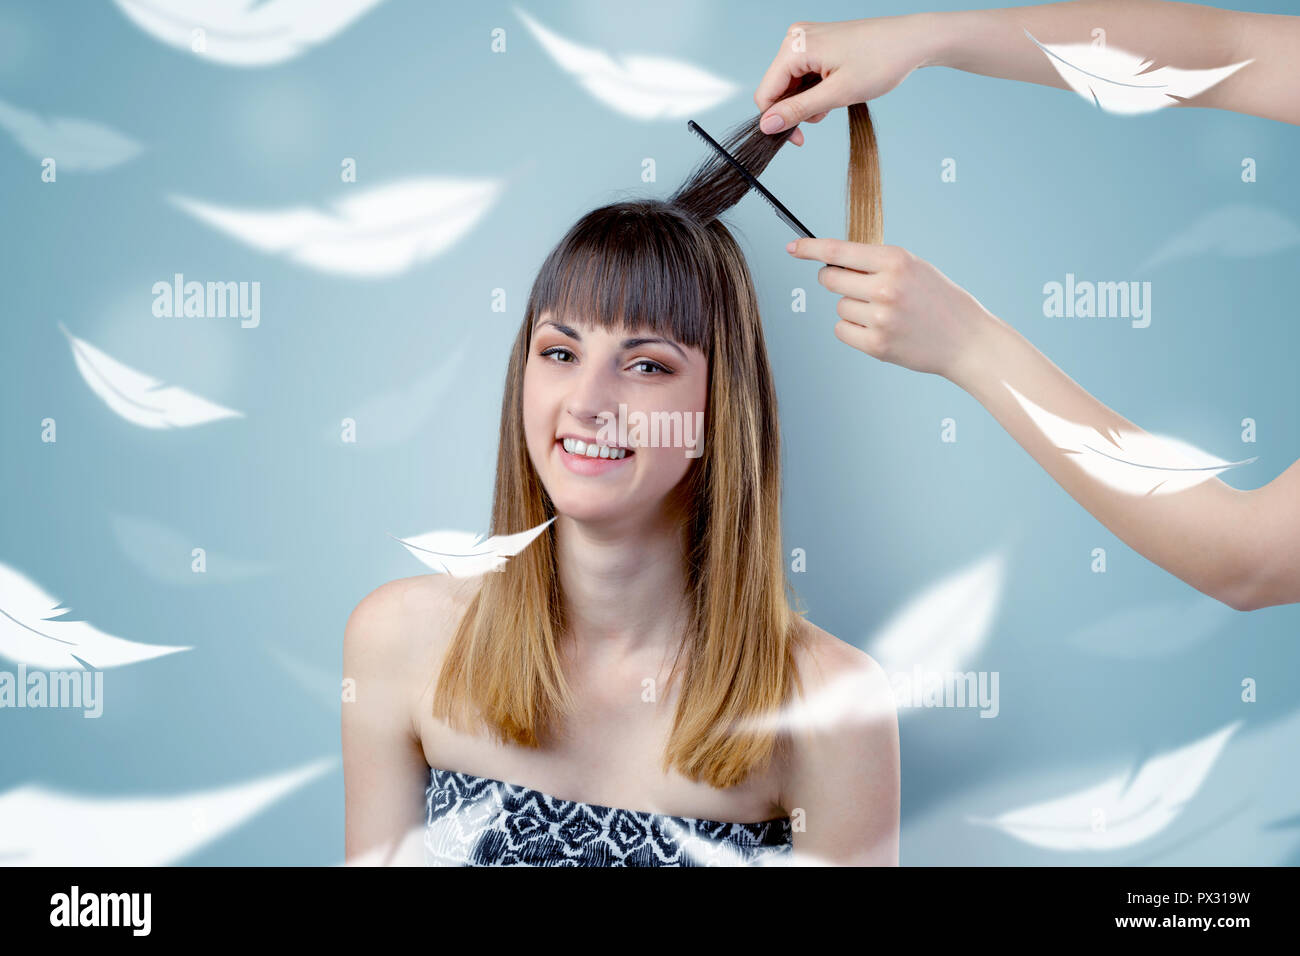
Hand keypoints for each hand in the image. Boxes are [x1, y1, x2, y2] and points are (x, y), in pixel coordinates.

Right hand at [755, 14, 941, 144]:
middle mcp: (796, 38)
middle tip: (826, 114)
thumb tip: (766, 125)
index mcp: (795, 47)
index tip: (800, 139)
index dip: (777, 121)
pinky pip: (804, 73)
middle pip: (777, 88)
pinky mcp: (818, 42)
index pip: (766, 93)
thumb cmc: (881, 61)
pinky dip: (816, 88)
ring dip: (809, 100)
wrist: (911, 41)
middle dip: (797, 109)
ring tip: (836, 98)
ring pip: (791, 83)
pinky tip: (837, 87)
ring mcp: (807, 38)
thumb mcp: (836, 94)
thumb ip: (797, 111)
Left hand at [786, 237, 1001, 382]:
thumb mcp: (913, 267)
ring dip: (852, 308)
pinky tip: (878, 328)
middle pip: (830, 280)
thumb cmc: (939, 300)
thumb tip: (833, 263)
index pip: (839, 251)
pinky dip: (853, 329)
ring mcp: (880, 318)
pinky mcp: (876, 345)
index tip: (792, 247)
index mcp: (896, 260)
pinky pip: (842, 330)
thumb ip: (875, 263)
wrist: (967, 340)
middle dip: (835, 280)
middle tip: (857, 285)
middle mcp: (885, 287)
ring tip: (884, 312)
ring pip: (839, 307)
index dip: (810, 248)